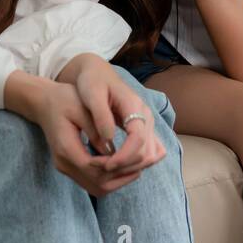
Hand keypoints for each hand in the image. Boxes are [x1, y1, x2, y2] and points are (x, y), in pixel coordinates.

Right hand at [20, 77, 147, 196]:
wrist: (43, 103)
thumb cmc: (63, 100)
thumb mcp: (80, 107)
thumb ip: (96, 128)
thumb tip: (112, 149)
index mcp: (65, 148)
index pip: (95, 168)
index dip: (117, 164)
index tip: (135, 154)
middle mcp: (64, 163)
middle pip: (98, 183)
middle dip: (122, 175)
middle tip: (143, 162)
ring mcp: (66, 168)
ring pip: (97, 188)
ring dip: (119, 180)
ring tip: (138, 165)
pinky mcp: (71, 168)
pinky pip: (94, 182)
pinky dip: (111, 178)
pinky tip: (125, 165)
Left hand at [64, 52, 166, 179]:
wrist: (98, 72)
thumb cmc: (92, 81)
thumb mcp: (91, 94)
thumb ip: (101, 116)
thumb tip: (109, 140)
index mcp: (134, 105)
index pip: (138, 138)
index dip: (124, 156)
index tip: (106, 165)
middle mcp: (146, 115)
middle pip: (147, 150)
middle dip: (126, 165)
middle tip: (103, 169)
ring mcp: (147, 122)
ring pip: (151, 154)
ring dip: (132, 167)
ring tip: (109, 169)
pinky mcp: (144, 128)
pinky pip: (150, 151)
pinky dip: (138, 163)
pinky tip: (121, 166)